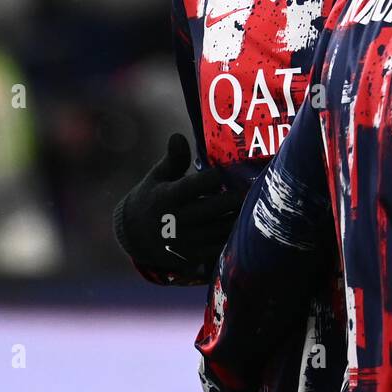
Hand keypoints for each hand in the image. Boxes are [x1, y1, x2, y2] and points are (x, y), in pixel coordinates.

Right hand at [112, 134, 244, 276]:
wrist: (133, 237)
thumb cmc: (152, 197)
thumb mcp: (158, 176)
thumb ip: (173, 158)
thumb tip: (178, 136)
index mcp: (168, 197)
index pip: (198, 184)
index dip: (218, 176)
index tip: (234, 169)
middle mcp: (176, 219)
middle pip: (216, 206)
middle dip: (238, 196)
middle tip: (257, 186)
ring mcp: (185, 240)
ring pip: (221, 228)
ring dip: (240, 216)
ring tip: (257, 204)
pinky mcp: (192, 256)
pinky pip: (219, 247)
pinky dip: (234, 237)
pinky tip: (246, 225)